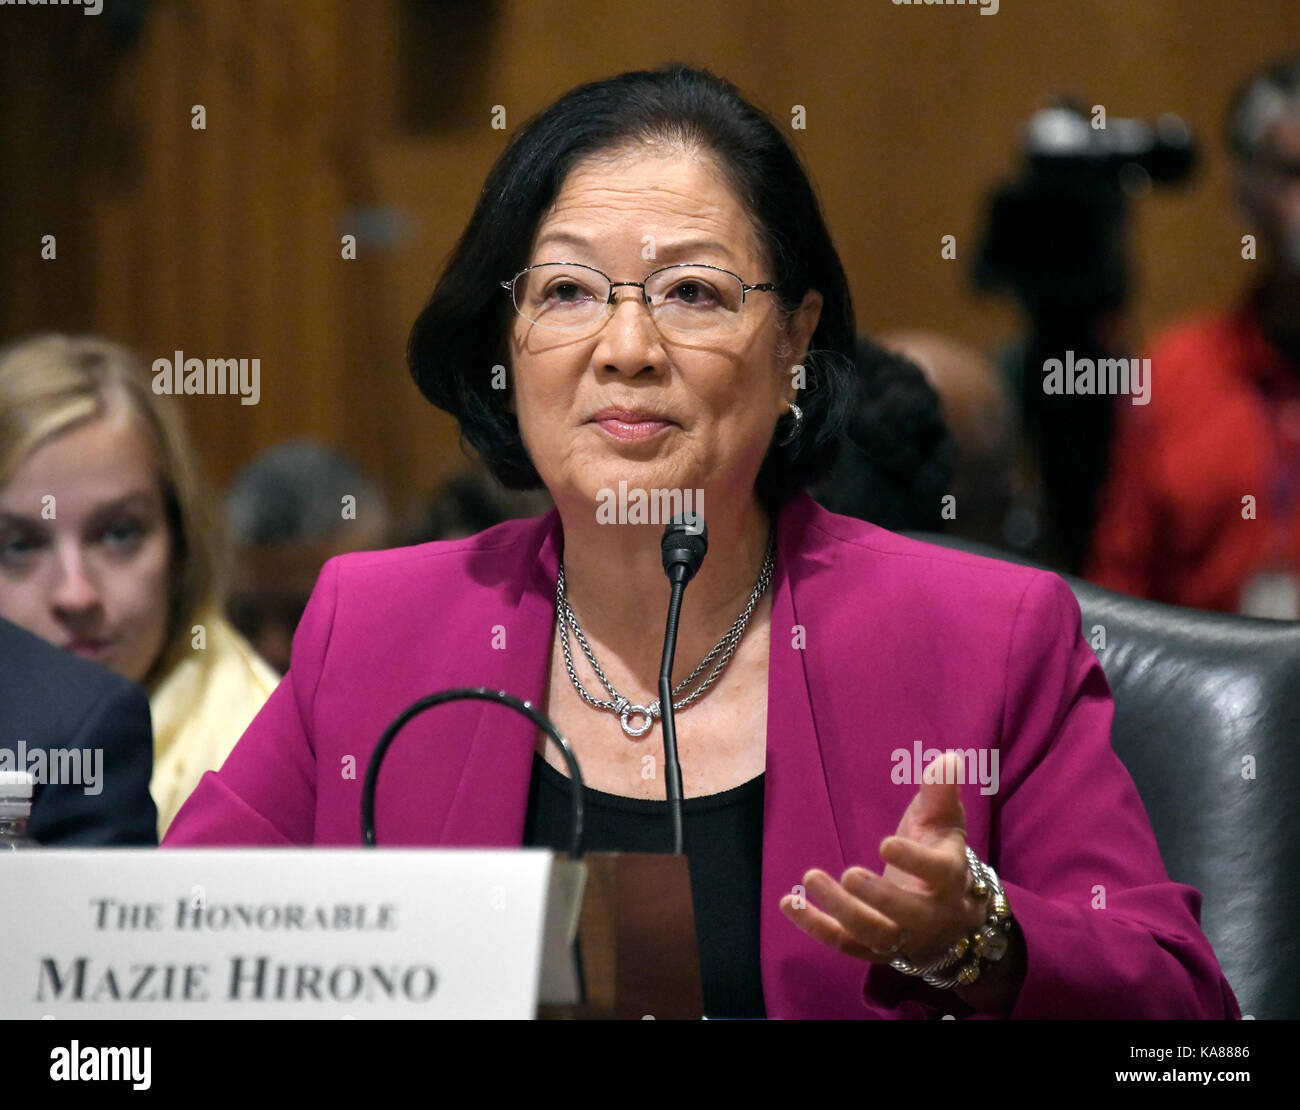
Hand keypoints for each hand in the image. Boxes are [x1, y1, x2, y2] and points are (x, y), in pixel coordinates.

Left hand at [779, 751, 987, 971]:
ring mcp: (903, 939)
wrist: (952, 915)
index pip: (939, 874)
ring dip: (840, 911)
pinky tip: (787, 904)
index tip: (886, 843)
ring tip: (810, 877)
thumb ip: (940, 793)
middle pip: (908, 916)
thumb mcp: (944, 823)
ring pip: (873, 934)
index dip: (915, 862)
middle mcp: (931, 917)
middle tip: (848, 874)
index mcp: (952, 881)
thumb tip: (946, 758)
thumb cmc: (942, 855)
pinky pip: (845, 944)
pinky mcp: (875, 950)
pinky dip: (815, 926)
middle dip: (878, 899)